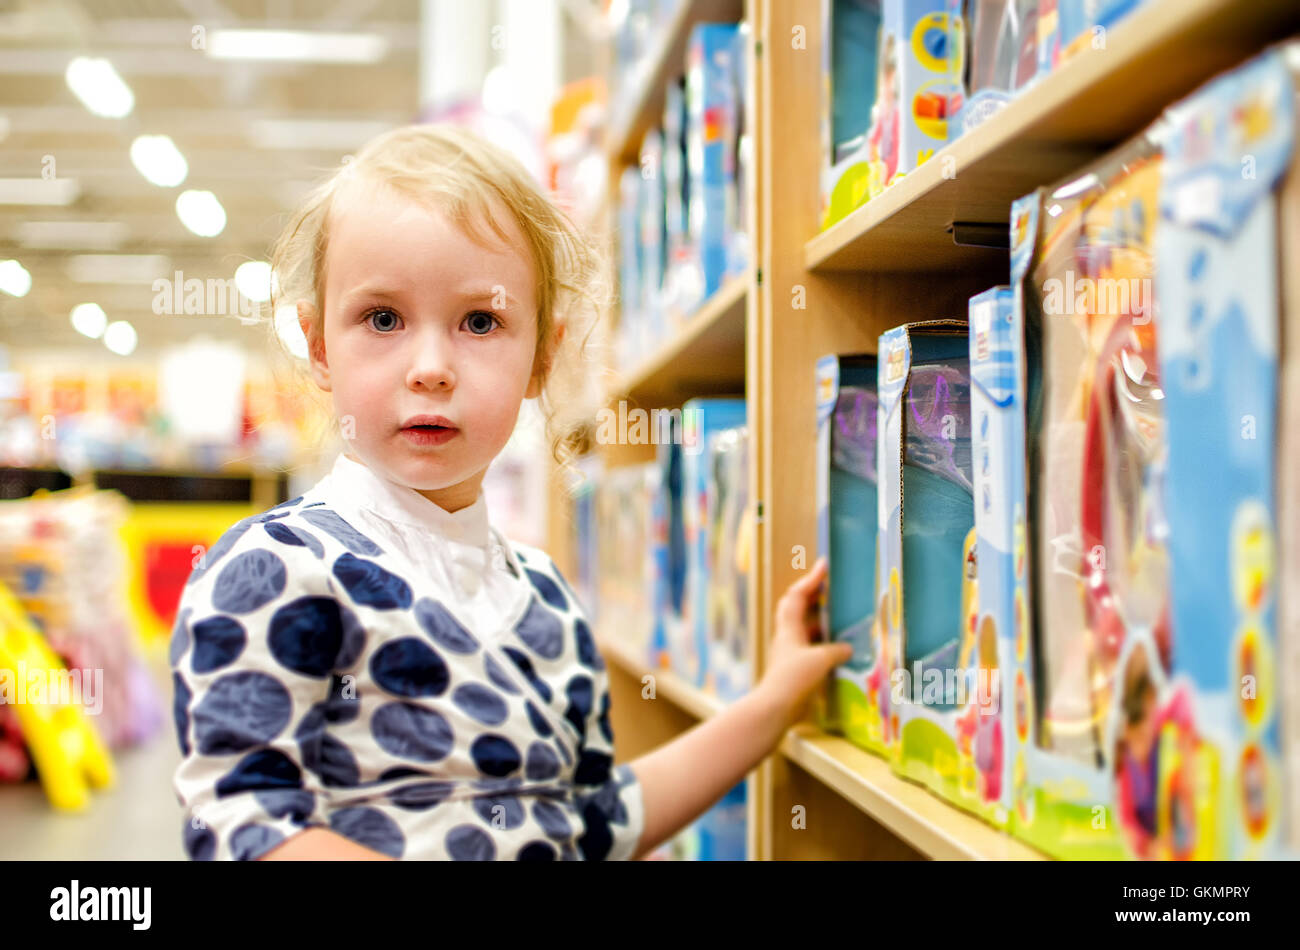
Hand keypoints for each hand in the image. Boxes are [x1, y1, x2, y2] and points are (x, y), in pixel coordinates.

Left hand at [757, 557, 853, 730]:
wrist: (774, 708)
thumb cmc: (794, 679)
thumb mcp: (820, 660)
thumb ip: (835, 651)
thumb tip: (846, 648)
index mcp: (790, 627)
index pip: (799, 595)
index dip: (812, 579)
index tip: (824, 565)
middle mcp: (787, 637)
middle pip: (796, 607)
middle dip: (812, 595)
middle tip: (830, 588)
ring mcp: (789, 653)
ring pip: (803, 629)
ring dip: (818, 620)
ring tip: (838, 617)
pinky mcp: (793, 670)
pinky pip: (809, 648)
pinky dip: (822, 643)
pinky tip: (837, 650)